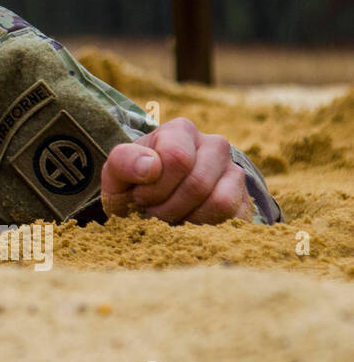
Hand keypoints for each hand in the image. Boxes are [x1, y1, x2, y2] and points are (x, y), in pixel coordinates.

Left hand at [100, 117, 252, 224]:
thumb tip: (151, 166)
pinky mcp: (245, 201)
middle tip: (151, 212)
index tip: (139, 195)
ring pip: (220, 202)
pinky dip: (206, 231)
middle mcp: (214, 145)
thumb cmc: (134, 185)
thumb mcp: (116, 174)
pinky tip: (187, 226)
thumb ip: (124, 162)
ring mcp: (234, 173)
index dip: (154, 187)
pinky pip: (234, 220)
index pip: (177, 158)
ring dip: (187, 220)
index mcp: (180, 131)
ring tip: (169, 218)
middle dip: (167, 208)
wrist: (151, 206)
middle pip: (197, 184)